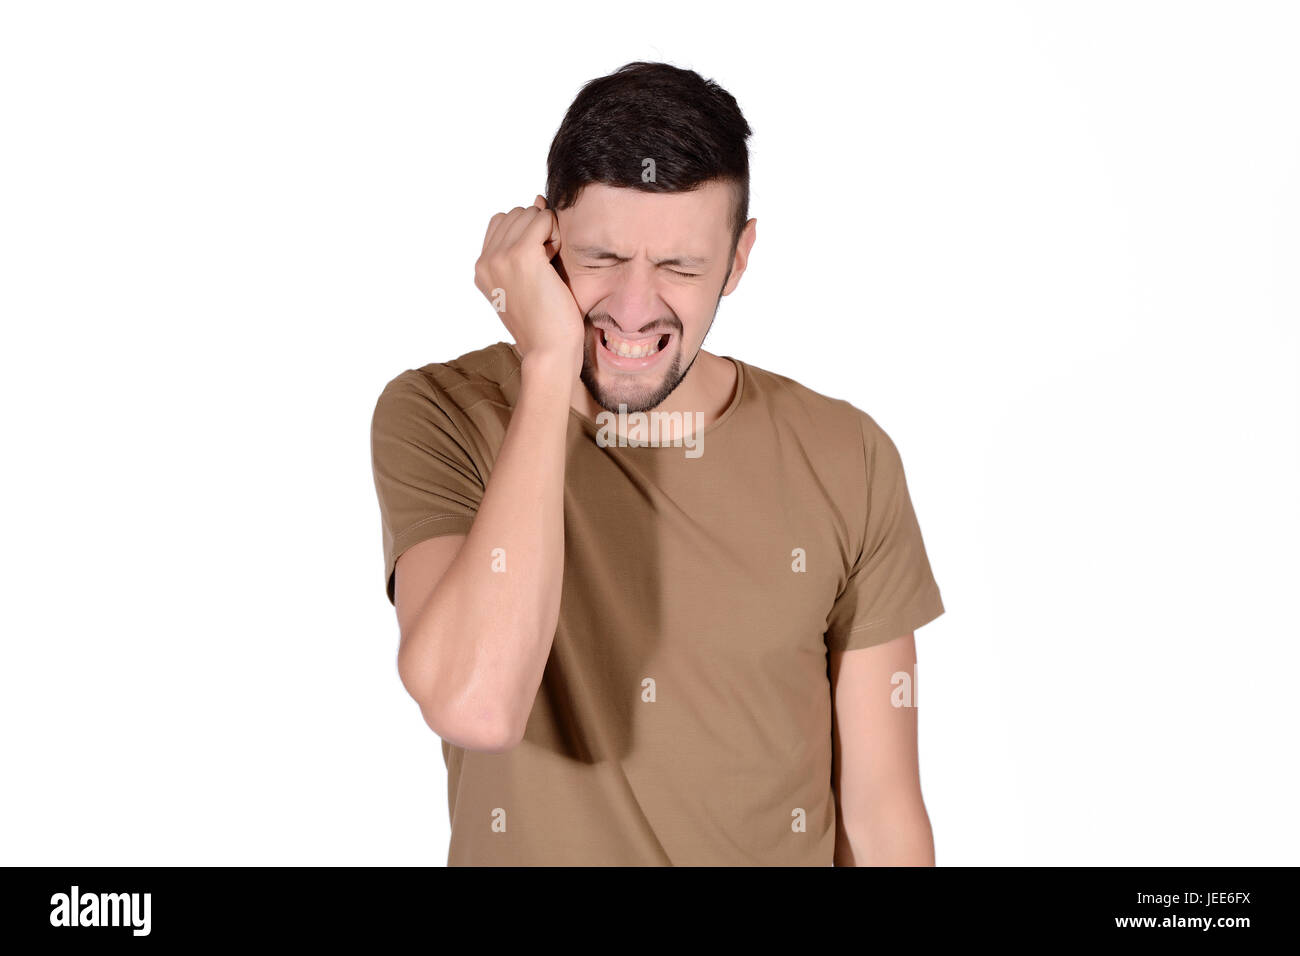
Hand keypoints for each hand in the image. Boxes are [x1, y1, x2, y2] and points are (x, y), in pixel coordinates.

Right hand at [474, 195, 583, 376]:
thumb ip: (525, 243)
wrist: (549, 351)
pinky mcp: (521, 255)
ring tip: (550, 262)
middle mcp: (484, 262)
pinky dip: (554, 233)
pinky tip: (555, 257)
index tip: (538, 261)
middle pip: (515, 214)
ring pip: (528, 213)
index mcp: (481, 269)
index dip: (525, 233)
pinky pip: (542, 219)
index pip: (501, 222)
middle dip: (537, 230)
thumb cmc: (546, 322)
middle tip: (547, 263)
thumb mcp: (528, 280)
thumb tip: (537, 200)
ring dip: (547, 231)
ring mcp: (500, 257)